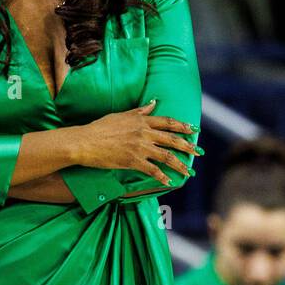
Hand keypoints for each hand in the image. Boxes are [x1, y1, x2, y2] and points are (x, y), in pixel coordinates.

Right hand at [74, 102, 198, 183]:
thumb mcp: (121, 115)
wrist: (85, 142)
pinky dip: (162, 177)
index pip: (167, 122)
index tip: (194, 130)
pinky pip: (152, 170)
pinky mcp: (133, 161)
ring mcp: (140, 148)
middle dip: (188, 146)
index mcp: (142, 121)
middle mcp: (144, 133)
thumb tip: (153, 103)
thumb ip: (140, 111)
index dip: (182, 126)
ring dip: (180, 164)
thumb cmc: (100, 128)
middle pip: (171, 140)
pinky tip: (168, 181)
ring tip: (189, 171)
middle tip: (198, 152)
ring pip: (166, 156)